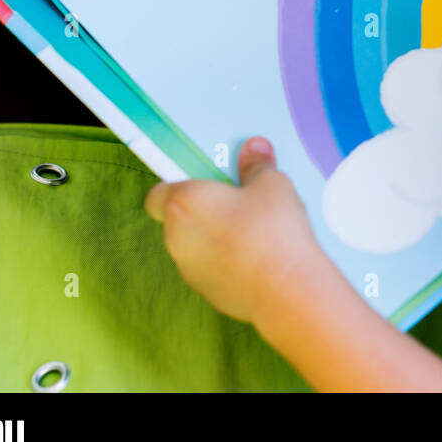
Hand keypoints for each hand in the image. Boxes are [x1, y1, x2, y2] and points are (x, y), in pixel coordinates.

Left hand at [145, 137, 322, 326]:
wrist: (285, 289)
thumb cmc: (272, 229)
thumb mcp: (272, 183)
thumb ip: (257, 164)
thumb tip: (253, 148)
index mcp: (184, 203)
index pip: (156, 194)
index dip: (176, 187)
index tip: (203, 184)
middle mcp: (176, 238)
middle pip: (179, 219)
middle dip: (204, 211)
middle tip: (238, 203)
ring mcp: (189, 269)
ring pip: (195, 245)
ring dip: (215, 237)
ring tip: (253, 232)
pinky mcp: (206, 293)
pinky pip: (211, 269)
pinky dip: (227, 262)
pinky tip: (257, 258)